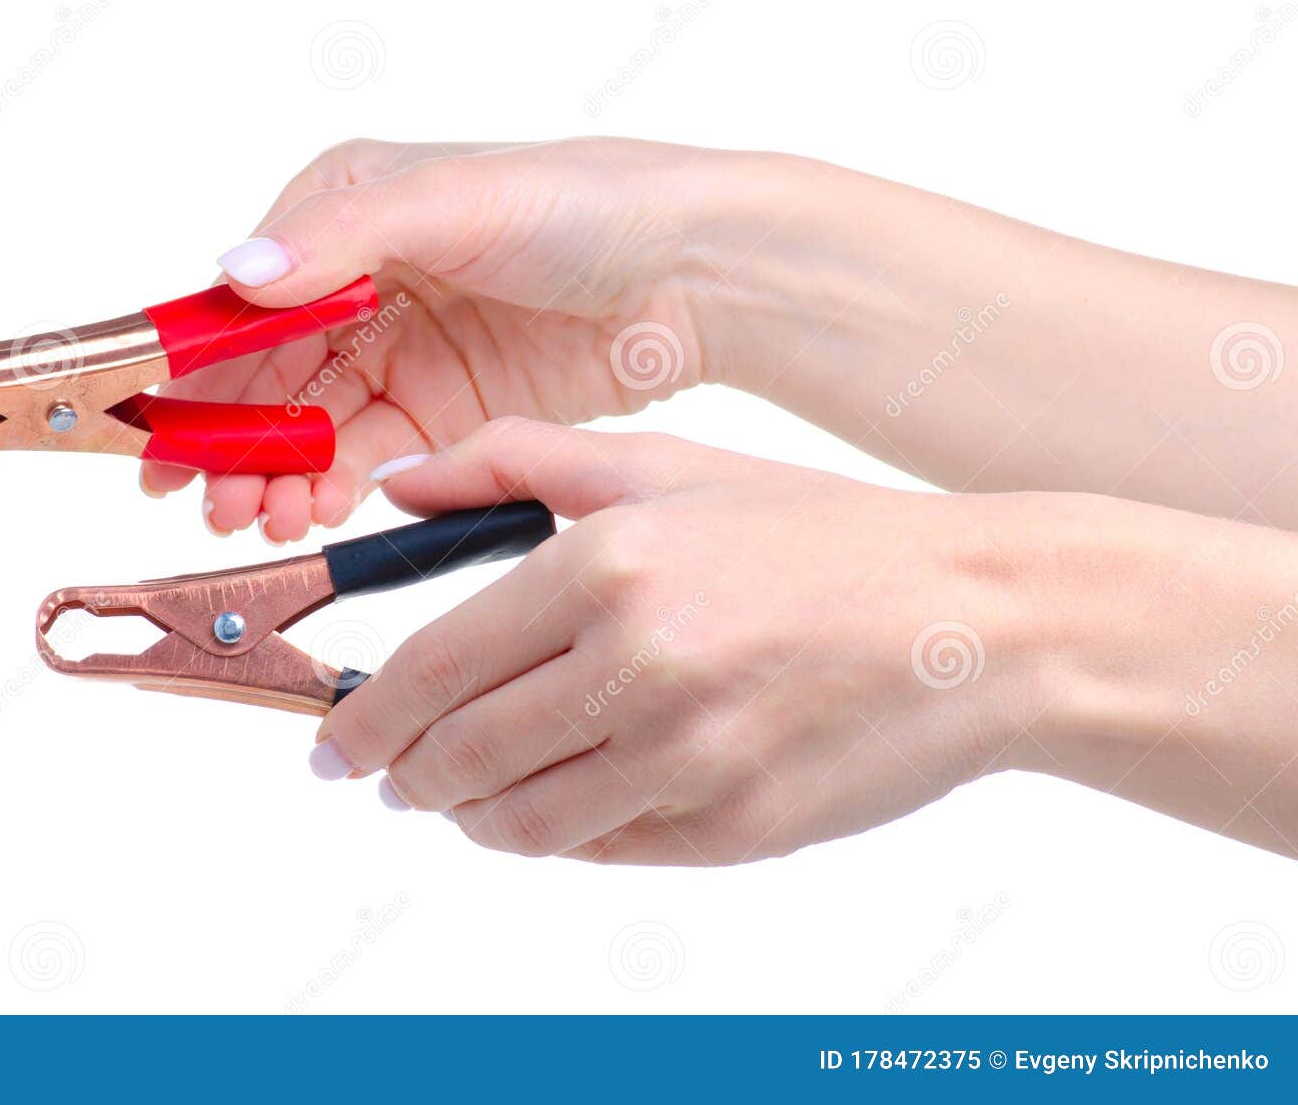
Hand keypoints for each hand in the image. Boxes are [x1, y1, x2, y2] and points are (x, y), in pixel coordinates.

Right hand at [140, 138, 746, 538]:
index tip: (162, 435)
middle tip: (213, 502)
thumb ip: (340, 238)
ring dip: (279, 476)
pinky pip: (370, 458)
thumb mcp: (454, 201)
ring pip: (311, 428)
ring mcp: (402, 353)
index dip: (196, 372)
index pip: (243, 302)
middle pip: (267, 378)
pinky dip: (338, 488)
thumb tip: (238, 274)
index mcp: (345, 214)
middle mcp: (361, 284)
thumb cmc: (584, 204)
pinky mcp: (445, 412)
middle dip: (233, 442)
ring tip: (264, 518)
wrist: (691, 274)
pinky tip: (321, 511)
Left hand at [311, 418, 1297, 863]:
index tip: (338, 746)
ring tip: (467, 797)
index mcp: (605, 565)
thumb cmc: (819, 538)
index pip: (433, 670)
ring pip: (520, 824)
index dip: (366, 722)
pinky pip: (604, 853)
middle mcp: (639, 666)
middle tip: (393, 776)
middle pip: (459, 761)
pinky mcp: (737, 829)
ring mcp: (690, 760)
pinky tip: (566, 802)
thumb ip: (513, 465)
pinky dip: (562, 836)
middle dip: (405, 778)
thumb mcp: (665, 465)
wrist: (978, 618)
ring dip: (472, 818)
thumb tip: (395, 484)